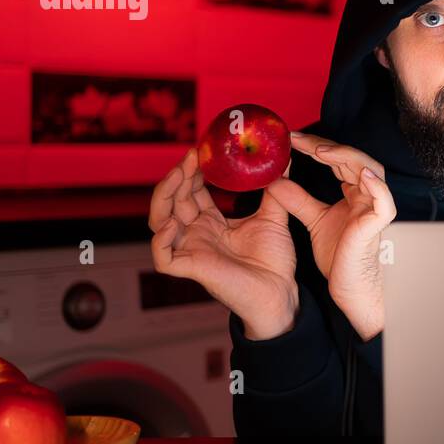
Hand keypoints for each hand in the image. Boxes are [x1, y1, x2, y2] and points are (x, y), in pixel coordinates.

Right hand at [148, 148, 300, 339]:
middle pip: (172, 201)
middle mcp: (197, 234)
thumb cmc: (275, 260)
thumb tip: (284, 159)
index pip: (191, 191)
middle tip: (192, 157)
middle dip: (177, 176)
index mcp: (211, 222)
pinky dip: (162, 239)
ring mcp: (191, 251)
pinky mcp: (191, 269)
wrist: (282, 292)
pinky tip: (173, 223)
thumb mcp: (274, 216)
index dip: (191, 171)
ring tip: (179, 176)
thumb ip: (276, 188)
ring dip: (164, 197)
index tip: (200, 151)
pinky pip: (162, 257)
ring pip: (159, 222)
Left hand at [266, 132, 396, 340]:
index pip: (338, 160)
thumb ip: (298, 200)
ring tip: (321, 150)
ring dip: (347, 157)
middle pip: (352, 159)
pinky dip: (377, 186)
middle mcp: (367, 194)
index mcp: (354, 192)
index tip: (292, 139)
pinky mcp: (378, 224)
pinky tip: (362, 175)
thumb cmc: (339, 254)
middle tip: (297, 139)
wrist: (348, 285)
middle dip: (324, 146)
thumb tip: (276, 181)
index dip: (316, 147)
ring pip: (371, 170)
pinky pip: (385, 201)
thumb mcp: (313, 220)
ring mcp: (375, 207)